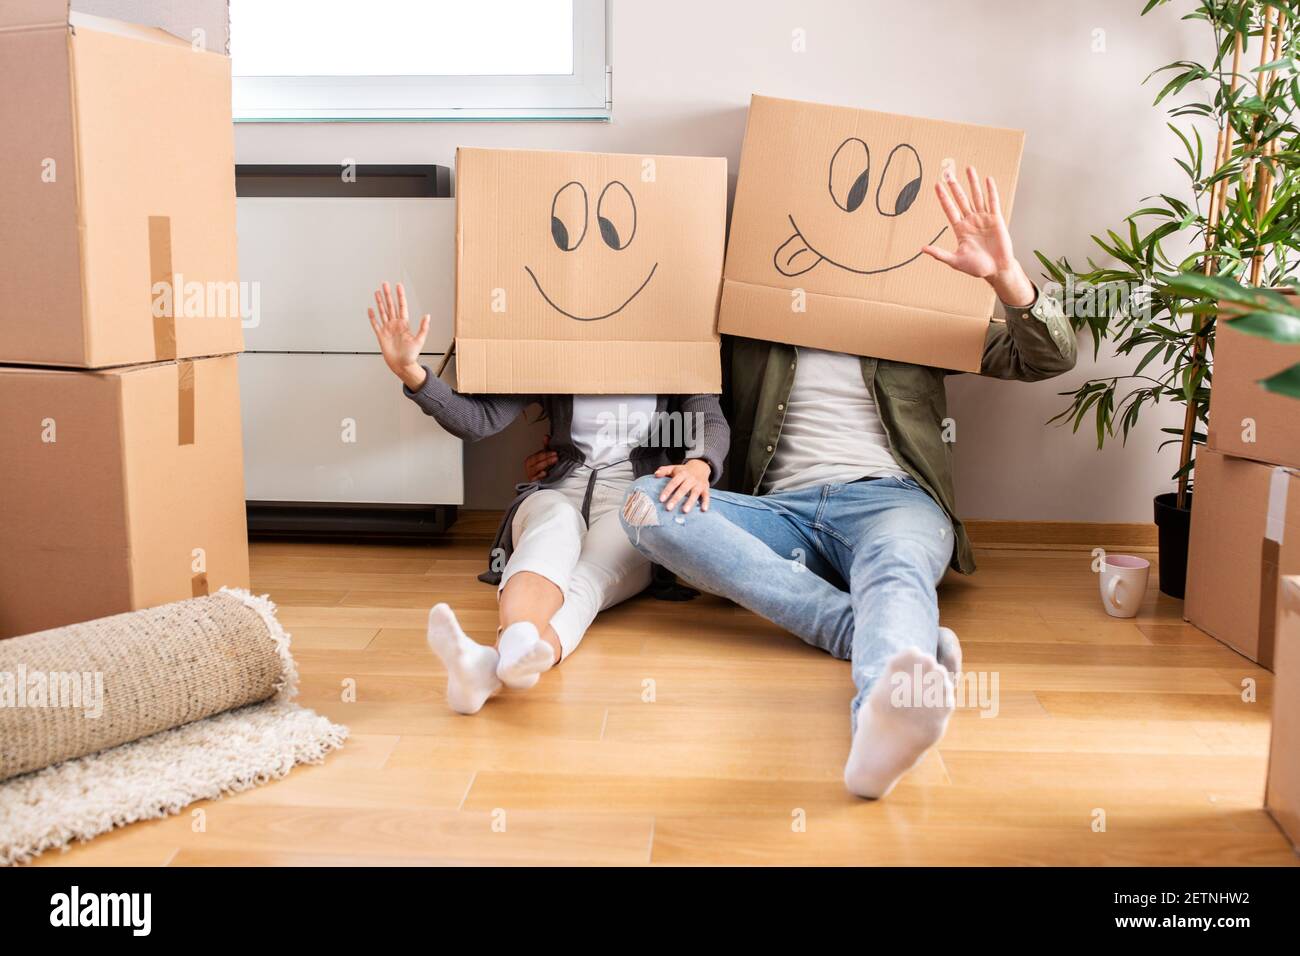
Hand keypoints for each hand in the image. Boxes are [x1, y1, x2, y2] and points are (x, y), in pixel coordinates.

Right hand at [368, 281, 429, 389]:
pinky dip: (372, 316)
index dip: (400, 295)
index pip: (401, 306)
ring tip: (377, 292)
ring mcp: (388, 329)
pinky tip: (370, 309)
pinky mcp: (381, 335)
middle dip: (388, 294)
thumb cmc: (411, 355)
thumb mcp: (420, 340)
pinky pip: (375, 324)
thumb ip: (423, 327)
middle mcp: (395, 324)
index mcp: (404, 324)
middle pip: (390, 305)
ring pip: (382, 312)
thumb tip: (427, 315)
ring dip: (380, 302)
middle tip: (385, 283)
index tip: (398, 285)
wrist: (402, 365)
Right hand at [524, 436, 556, 482]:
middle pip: (537, 462)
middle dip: (547, 459)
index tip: (555, 452)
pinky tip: (545, 473)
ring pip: (537, 469)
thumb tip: (546, 437)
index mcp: (530, 460)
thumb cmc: (543, 469)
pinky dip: (540, 476)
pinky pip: (535, 479)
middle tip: (556, 456)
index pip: (538, 456)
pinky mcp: (533, 482)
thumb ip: (546, 447)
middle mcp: (529, 468)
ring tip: (554, 461)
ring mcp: (531, 475)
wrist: (542, 482)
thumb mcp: (545, 457)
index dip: (546, 453)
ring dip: (546, 464)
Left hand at [654, 459, 711, 512]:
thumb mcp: (674, 468)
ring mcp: (699, 484)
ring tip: (685, 511)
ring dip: (690, 502)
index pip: (673, 483)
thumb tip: (656, 474)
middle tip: (669, 508)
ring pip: (695, 493)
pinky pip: (706, 495)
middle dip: (676, 499)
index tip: (661, 499)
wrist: (700, 466)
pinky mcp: (705, 488)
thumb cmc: (684, 471)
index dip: (667, 491)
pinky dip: (706, 502)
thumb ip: (664, 470)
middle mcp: (691, 479)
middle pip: (683, 489)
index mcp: (682, 474)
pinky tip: (703, 510)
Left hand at [922, 167, 1034, 307]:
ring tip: (968, 168)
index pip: (949, 209)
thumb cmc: (977, 267)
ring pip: (976, 196)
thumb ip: (939, 254)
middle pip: (961, 198)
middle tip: (948, 172)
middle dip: (955, 186)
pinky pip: (993, 202)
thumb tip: (922, 248)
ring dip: (973, 182)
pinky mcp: (996, 219)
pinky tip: (988, 179)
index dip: (943, 197)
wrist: (997, 270)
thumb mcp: (955, 261)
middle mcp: (971, 220)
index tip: (937, 185)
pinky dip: (991, 191)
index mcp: (960, 229)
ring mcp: (983, 218)